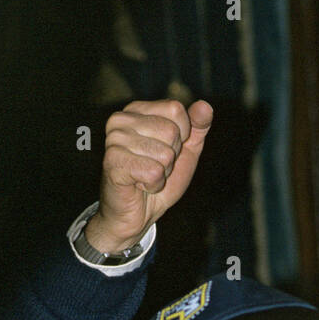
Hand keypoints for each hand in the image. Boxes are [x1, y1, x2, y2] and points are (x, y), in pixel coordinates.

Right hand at [84, 98, 213, 254]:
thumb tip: (206, 105)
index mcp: (137, 110)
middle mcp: (121, 120)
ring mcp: (114, 140)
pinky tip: (140, 186)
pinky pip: (153, 172)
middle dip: (171, 157)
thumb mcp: (185, 150)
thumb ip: (197, 127)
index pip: (176, 110)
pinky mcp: (113, 162)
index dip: (181, 137)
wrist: (137, 214)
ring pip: (164, 153)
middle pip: (171, 131)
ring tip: (145, 177)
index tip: (165, 150)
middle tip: (154, 167)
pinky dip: (153, 185)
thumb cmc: (158, 179)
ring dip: (162, 173)